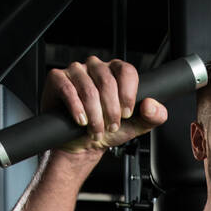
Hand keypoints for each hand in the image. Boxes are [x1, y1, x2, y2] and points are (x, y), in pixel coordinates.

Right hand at [40, 55, 167, 154]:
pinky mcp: (57, 79)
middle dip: (111, 110)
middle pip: (107, 81)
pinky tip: (82, 121)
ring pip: (89, 90)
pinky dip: (77, 109)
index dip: (128, 94)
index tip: (126, 114)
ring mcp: (76, 71)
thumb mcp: (136, 126)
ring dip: (95, 116)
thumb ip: (153, 116)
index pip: (126, 71)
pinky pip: (68, 90)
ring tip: (96, 129)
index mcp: (116, 71)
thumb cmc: (108, 130)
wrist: (83, 143)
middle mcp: (96, 66)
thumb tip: (151, 105)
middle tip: (111, 126)